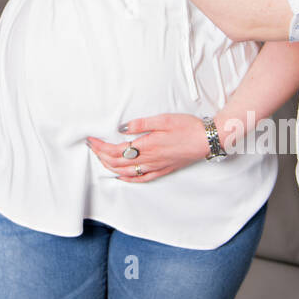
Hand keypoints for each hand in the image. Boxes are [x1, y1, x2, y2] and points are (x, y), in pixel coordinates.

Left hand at [86, 113, 209, 182]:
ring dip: (110, 167)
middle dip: (101, 156)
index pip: (116, 150)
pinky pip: (141, 179)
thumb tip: (121, 128)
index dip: (100, 147)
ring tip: (101, 158)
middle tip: (92, 147)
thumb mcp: (163, 119)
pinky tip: (122, 176)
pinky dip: (127, 179)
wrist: (207, 140)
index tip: (91, 140)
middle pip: (117, 163)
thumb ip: (140, 124)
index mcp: (147, 146)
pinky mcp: (163, 170)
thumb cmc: (187, 127)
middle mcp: (149, 160)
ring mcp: (156, 167)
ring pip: (126, 172)